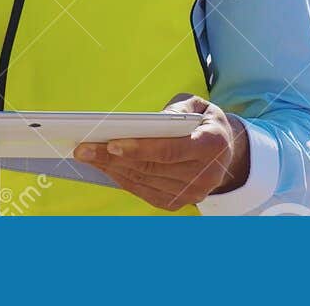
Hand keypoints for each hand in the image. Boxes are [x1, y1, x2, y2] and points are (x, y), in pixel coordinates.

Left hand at [73, 94, 249, 210]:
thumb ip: (177, 110)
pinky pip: (144, 192)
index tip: (110, 143)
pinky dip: (121, 179)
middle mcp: (205, 175)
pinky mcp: (178, 203)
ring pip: (144, 182)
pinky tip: (104, 167)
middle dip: (113, 158)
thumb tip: (148, 123)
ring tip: (87, 155)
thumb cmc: (205, 122)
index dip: (140, 148)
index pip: (170, 150)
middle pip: (151, 168)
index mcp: (212, 145)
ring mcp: (192, 193)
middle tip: (83, 148)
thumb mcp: (198, 105)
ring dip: (112, 169)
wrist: (226, 152)